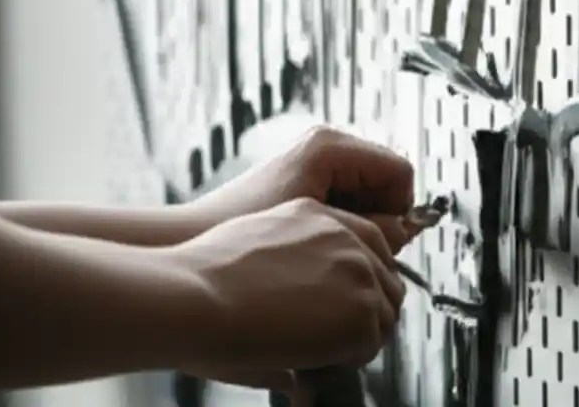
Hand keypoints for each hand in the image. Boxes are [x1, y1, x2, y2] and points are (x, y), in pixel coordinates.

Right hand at [171, 197, 406, 377]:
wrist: (194, 299)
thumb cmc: (202, 281)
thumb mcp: (251, 252)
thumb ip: (286, 268)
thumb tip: (300, 295)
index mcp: (317, 214)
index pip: (368, 246)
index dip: (357, 283)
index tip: (339, 308)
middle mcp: (345, 236)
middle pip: (384, 280)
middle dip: (361, 314)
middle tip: (324, 341)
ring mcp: (360, 271)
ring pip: (383, 315)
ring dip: (354, 339)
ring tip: (312, 356)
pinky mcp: (363, 310)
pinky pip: (370, 346)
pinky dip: (344, 362)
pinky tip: (309, 365)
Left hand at [186, 127, 414, 246]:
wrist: (191, 239)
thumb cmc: (246, 230)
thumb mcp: (324, 230)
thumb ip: (374, 230)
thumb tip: (401, 230)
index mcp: (331, 145)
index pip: (399, 172)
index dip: (397, 210)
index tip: (376, 239)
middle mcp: (326, 144)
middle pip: (385, 182)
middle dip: (377, 218)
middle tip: (346, 244)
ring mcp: (315, 159)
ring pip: (368, 195)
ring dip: (358, 223)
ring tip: (324, 243)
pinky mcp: (305, 177)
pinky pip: (346, 200)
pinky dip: (340, 223)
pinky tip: (313, 240)